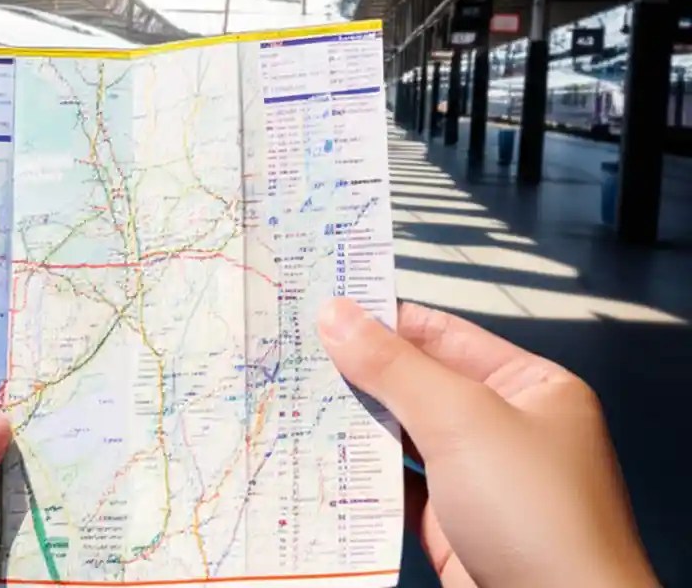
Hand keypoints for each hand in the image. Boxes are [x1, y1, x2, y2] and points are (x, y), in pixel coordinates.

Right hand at [318, 298, 658, 587]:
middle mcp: (507, 429)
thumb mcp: (462, 420)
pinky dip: (359, 475)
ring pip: (402, 437)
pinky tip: (319, 457)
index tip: (321, 306)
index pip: (444, 334)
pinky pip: (396, 488)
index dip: (383, 319)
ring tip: (292, 396)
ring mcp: (478, 480)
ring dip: (353, 422)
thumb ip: (395, 366)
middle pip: (417, 384)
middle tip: (293, 350)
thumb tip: (338, 315)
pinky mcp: (451, 526)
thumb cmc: (540, 518)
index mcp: (532, 388)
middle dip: (359, 371)